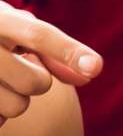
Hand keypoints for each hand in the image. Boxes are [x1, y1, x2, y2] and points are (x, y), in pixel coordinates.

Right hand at [0, 0, 100, 127]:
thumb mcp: (15, 29)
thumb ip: (53, 50)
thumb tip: (92, 72)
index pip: (36, 35)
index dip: (68, 51)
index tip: (95, 67)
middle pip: (34, 81)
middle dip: (37, 80)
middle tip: (19, 68)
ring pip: (17, 107)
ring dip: (16, 100)